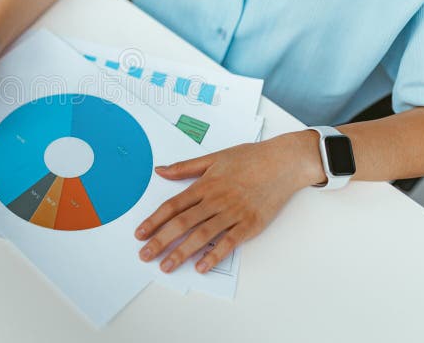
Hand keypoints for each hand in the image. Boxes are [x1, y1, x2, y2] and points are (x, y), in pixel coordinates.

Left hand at [135, 131, 325, 272]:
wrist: (283, 162)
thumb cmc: (250, 158)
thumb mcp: (214, 157)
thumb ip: (185, 167)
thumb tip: (160, 170)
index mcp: (205, 184)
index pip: (173, 205)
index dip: (154, 220)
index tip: (139, 234)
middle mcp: (216, 200)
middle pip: (182, 223)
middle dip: (161, 241)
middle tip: (145, 255)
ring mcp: (233, 213)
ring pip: (202, 235)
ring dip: (182, 252)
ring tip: (166, 265)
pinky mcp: (250, 224)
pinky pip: (229, 243)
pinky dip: (214, 255)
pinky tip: (201, 266)